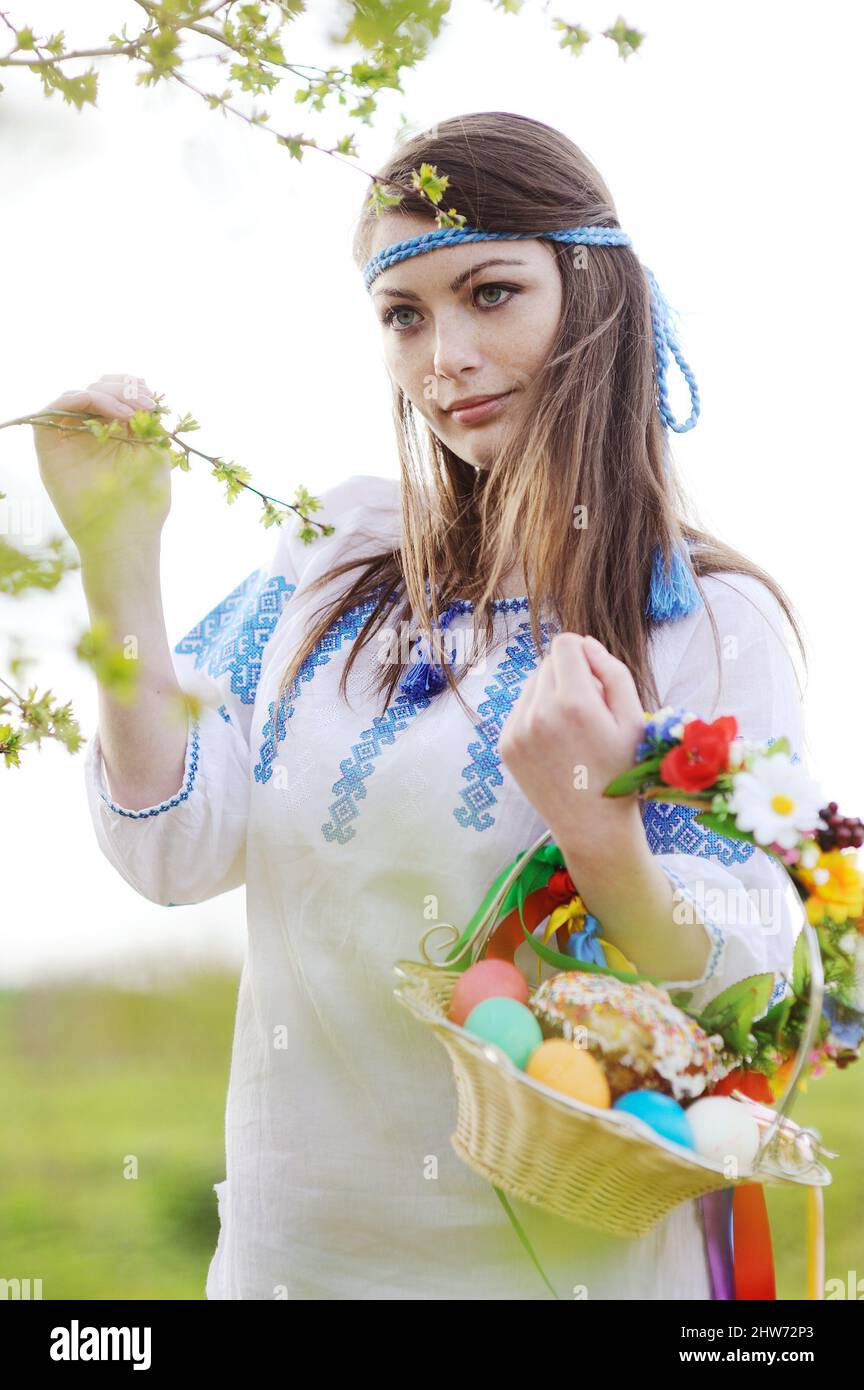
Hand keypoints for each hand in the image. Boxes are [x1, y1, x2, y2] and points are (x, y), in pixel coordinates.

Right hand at [33, 373, 169, 560]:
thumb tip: (138, 387)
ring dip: (105, 395)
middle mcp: (91, 432)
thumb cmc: (145, 502)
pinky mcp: (49, 447)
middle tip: (142, 405)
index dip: (132, 388)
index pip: (117, 393)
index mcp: (116, 432)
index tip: (151, 402)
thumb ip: (147, 419)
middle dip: (122, 389)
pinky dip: (77, 400)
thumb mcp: (155, 451)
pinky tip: (102, 410)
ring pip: (79, 395)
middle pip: (97, 388)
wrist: (125, 538)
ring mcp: (69, 438)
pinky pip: (53, 409)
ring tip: (128, 413)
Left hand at [499, 633, 647, 854]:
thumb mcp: (634, 718)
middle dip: (569, 676)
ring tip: (572, 730)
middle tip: (590, 712)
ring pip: (532, 685)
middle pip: (548, 663)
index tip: (595, 677)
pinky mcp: (506, 745)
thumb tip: (585, 644)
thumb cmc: (621, 771)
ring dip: (551, 695)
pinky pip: (520, 709)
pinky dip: (537, 716)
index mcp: (574, 703)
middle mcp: (539, 713)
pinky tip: (556, 743)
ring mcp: (517, 730)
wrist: (593, 826)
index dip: (583, 653)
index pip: (565, 644)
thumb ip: (613, 672)